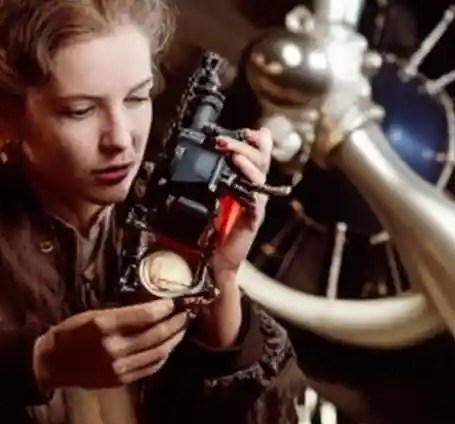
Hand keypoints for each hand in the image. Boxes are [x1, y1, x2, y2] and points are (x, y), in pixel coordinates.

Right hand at [33, 299, 188, 391]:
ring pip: (158, 352)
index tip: (176, 302)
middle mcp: (114, 347)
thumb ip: (122, 314)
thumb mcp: (93, 314)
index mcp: (105, 325)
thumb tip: (152, 309)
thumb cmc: (70, 333)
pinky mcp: (121, 380)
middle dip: (175, 323)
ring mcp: (119, 367)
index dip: (165, 308)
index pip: (145, 315)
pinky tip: (167, 348)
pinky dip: (162, 357)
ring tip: (181, 330)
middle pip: (156, 334)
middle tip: (186, 314)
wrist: (53, 363)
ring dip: (173, 340)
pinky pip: (150, 368)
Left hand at [211, 127, 273, 276]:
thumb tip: (194, 157)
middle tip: (223, 140)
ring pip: (260, 173)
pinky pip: (255, 197)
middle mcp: (254, 190)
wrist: (216, 262)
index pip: (258, 153)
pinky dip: (249, 183)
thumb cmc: (213, 231)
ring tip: (232, 152)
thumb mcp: (209, 199)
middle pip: (260, 158)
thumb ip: (209, 180)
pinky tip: (240, 173)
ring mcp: (256, 203)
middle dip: (243, 144)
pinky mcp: (253, 218)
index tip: (244, 130)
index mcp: (246, 183)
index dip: (255, 139)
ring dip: (245, 158)